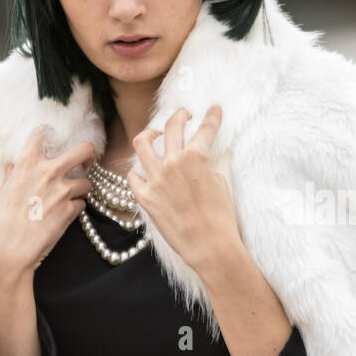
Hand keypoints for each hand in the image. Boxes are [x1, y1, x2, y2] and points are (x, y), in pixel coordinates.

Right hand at [0, 128, 95, 286]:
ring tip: (68, 198)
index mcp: (28, 163)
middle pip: (84, 149)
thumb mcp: (1, 194)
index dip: (48, 135)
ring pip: (87, 182)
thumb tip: (13, 168)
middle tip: (87, 160)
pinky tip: (63, 216)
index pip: (42, 133)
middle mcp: (49, 172)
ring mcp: (63, 191)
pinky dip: (75, 209)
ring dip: (81, 189)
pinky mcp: (72, 211)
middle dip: (88, 153)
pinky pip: (82, 204)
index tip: (50, 141)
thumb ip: (12, 177)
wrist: (8, 251)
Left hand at [124, 105, 241, 273]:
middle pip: (171, 126)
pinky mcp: (145, 197)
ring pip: (142, 143)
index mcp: (197, 157)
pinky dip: (138, 171)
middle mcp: (173, 163)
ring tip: (156, 134)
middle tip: (184, 115)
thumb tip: (206, 158)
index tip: (213, 109)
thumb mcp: (222, 184)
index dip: (212, 115)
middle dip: (180, 116)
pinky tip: (144, 170)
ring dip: (150, 134)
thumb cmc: (222, 218)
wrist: (210, 247)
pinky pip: (133, 175)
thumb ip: (210, 166)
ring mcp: (156, 179)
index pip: (206, 128)